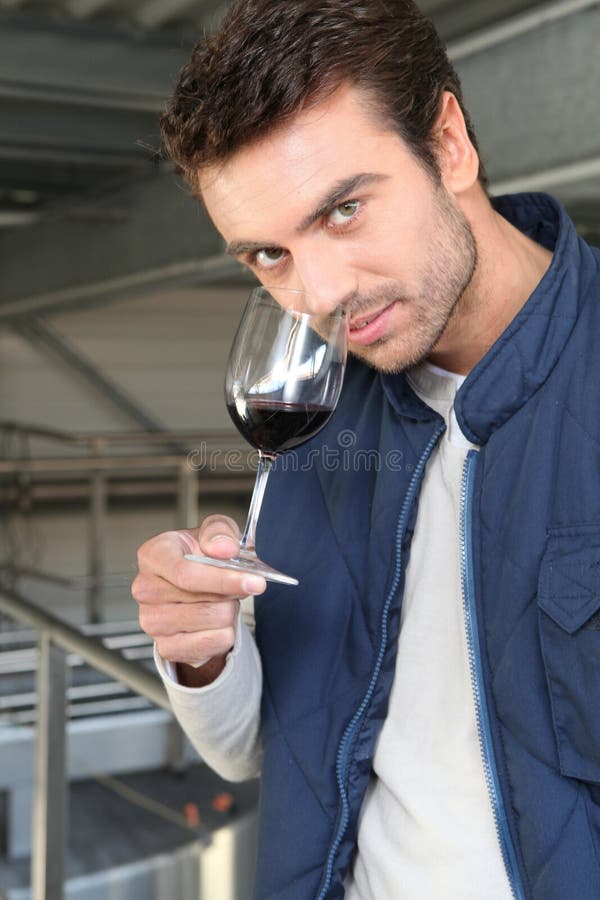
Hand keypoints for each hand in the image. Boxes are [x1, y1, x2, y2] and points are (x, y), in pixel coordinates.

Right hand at [132, 515, 265, 684]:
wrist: (194, 590)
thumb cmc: (201, 557)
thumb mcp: (214, 533)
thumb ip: (220, 532)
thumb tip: (224, 548)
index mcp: (154, 555)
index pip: (186, 573)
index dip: (222, 579)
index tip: (255, 582)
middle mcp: (146, 588)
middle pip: (204, 599)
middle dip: (231, 592)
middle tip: (235, 584)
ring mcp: (152, 621)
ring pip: (213, 621)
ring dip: (229, 611)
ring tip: (220, 599)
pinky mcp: (166, 646)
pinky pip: (213, 642)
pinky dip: (225, 632)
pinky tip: (215, 620)